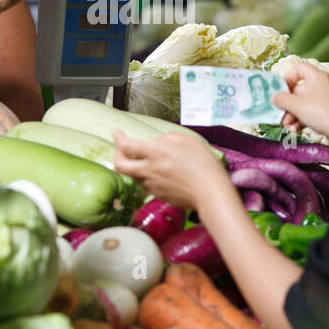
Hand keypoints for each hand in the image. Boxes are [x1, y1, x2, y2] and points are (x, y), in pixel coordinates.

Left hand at [113, 131, 230, 213]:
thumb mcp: (187, 141)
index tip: (117, 133)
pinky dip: (146, 177)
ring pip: (132, 176)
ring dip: (133, 167)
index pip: (127, 146)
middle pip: (120, 165)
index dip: (118, 138)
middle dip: (117, 155)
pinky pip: (145, 185)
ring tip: (144, 161)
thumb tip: (157, 143)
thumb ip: (167, 138)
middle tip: (122, 150)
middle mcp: (149, 170)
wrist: (210, 192)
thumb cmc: (203, 164)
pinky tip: (157, 173)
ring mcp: (152, 185)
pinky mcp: (158, 195)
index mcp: (156, 153)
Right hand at [272, 61, 328, 153]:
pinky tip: (295, 130)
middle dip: (288, 104)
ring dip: (293, 114)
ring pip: (304, 103)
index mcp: (317, 77)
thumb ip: (282, 99)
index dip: (287, 78)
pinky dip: (302, 119)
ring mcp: (327, 98)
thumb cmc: (321, 113)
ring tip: (287, 126)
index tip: (280, 91)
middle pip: (299, 89)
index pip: (299, 68)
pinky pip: (312, 111)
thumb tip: (275, 97)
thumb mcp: (296, 105)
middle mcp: (323, 84)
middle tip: (280, 114)